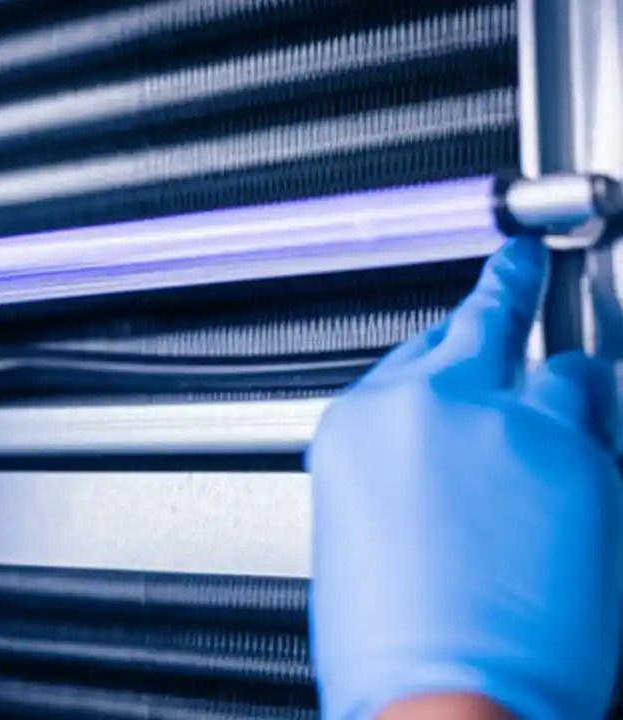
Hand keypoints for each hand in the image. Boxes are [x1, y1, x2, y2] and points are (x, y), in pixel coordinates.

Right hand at [307, 238, 622, 718]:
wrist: (445, 696)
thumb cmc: (393, 645)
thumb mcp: (364, 536)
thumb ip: (405, 472)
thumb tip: (440, 465)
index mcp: (360, 423)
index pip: (412, 351)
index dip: (446, 343)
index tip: (462, 328)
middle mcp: (432, 406)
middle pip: (486, 318)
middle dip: (507, 292)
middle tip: (520, 264)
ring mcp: (512, 425)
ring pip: (569, 369)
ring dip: (572, 386)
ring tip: (576, 392)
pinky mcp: (582, 461)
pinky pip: (606, 427)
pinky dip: (599, 440)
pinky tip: (586, 465)